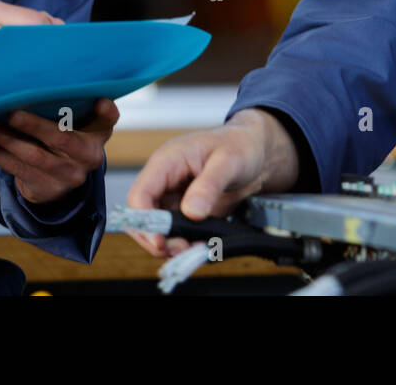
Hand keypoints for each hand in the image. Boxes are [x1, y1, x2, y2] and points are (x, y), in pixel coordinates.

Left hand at [0, 98, 118, 205]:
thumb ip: (82, 106)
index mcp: (99, 136)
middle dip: (34, 126)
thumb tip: (71, 86)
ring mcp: (68, 177)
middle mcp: (88, 158)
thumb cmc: (71, 137)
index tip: (99, 101)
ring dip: (6, 139)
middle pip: (61, 139)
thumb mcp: (85, 124)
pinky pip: (17, 169)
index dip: (105, 112)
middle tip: (11, 113)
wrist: (62, 179)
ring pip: (33, 156)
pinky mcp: (45, 188)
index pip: (107, 121)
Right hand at [125, 108, 299, 257]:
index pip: (140, 195)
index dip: (144, 221)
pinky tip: (201, 246)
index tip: (161, 240)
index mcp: (166, 162)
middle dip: (156, 239)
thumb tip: (192, 212)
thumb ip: (210, 185)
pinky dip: (185, 244)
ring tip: (195, 250)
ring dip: (170, 245)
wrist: (255, 151)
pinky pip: (177, 232)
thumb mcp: (230, 160)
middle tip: (181, 250)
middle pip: (142, 218)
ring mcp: (174, 198)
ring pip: (157, 229)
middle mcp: (164, 181)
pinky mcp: (185, 212)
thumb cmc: (240, 145)